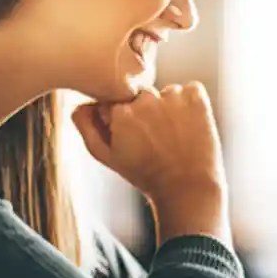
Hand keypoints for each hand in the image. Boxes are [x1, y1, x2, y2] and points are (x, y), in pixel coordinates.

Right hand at [73, 83, 230, 246]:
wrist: (188, 188)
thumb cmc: (146, 175)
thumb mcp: (107, 157)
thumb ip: (87, 128)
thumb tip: (80, 105)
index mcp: (120, 112)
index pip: (116, 99)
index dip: (126, 118)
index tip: (136, 136)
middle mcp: (144, 99)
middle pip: (141, 94)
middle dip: (147, 111)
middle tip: (157, 139)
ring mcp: (172, 96)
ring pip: (166, 92)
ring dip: (170, 107)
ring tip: (175, 135)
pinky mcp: (195, 96)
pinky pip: (190, 89)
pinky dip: (191, 103)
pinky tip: (190, 126)